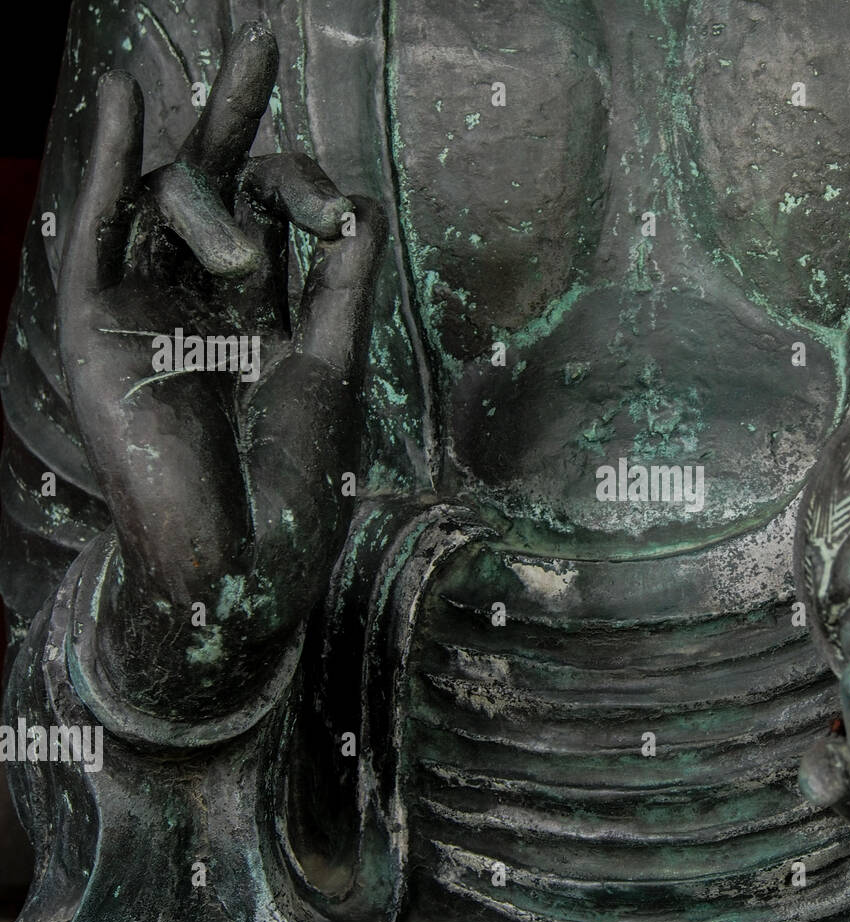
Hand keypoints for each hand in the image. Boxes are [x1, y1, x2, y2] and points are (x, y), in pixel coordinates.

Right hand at [58, 23, 385, 710]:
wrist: (243, 550)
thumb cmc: (292, 476)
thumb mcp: (330, 365)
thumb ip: (342, 285)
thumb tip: (362, 201)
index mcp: (258, 312)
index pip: (270, 214)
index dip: (302, 188)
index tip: (334, 214)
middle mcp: (196, 298)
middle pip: (211, 184)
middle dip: (235, 115)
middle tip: (258, 41)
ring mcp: (144, 305)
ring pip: (164, 201)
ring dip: (205, 177)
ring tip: (245, 248)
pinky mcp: (98, 322)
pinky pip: (94, 229)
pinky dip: (103, 162)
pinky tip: (118, 95)